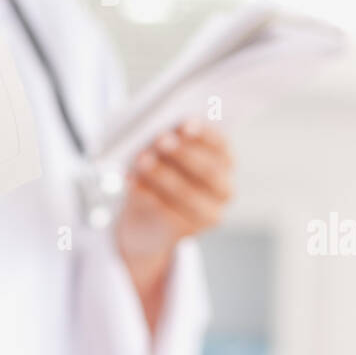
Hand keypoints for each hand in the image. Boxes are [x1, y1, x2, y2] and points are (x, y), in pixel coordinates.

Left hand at [115, 120, 233, 316]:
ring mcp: (208, 213)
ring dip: (163, 174)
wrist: (150, 218)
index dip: (205, 134)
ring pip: (187, 194)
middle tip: (160, 138)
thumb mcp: (167, 153)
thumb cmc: (161, 169)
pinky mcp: (187, 231)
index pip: (221, 146)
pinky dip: (146, 193)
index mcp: (225, 161)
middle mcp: (224, 189)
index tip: (185, 123)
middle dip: (183, 153)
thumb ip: (169, 138)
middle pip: (208, 171)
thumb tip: (157, 129)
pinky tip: (131, 180)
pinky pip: (167, 211)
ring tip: (141, 159)